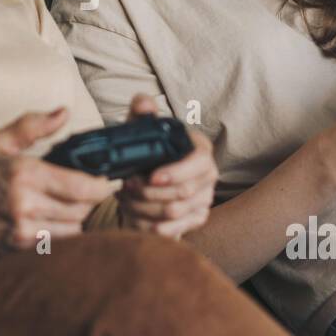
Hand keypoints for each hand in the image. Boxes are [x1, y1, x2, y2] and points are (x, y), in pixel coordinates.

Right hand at [0, 106, 115, 254]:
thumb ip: (32, 125)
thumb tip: (63, 112)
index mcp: (24, 174)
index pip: (81, 187)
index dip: (102, 185)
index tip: (108, 179)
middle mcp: (25, 205)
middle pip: (83, 209)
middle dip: (90, 199)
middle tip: (87, 188)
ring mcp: (22, 230)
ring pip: (74, 229)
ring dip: (78, 217)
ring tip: (68, 203)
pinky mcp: (19, 248)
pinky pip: (58, 242)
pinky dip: (62, 230)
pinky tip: (53, 218)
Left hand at [112, 94, 216, 238]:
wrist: (145, 179)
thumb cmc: (146, 149)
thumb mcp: (141, 128)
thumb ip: (141, 111)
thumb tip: (144, 106)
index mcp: (200, 150)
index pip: (198, 163)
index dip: (176, 172)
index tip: (151, 177)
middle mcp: (209, 176)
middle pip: (184, 192)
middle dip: (150, 192)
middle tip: (127, 186)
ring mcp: (204, 200)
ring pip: (175, 212)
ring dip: (144, 207)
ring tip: (126, 198)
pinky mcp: (196, 220)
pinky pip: (173, 230)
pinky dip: (149, 224)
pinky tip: (135, 214)